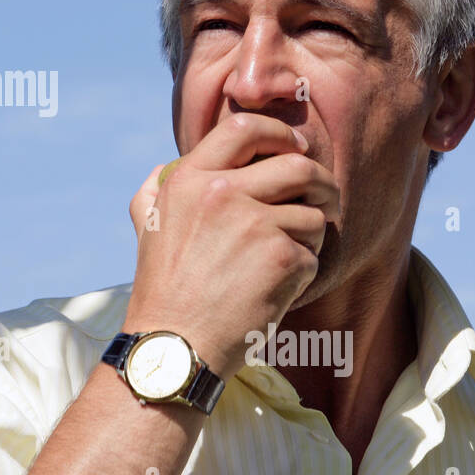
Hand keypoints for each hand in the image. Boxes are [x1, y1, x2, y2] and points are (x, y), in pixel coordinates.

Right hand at [125, 113, 341, 381]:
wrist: (176, 345)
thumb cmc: (163, 290)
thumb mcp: (147, 227)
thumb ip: (156, 189)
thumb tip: (167, 164)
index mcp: (189, 180)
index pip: (243, 128)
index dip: (279, 132)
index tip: (296, 146)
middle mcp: (222, 193)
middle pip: (297, 165)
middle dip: (322, 182)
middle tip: (327, 199)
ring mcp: (255, 224)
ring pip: (313, 212)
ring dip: (311, 235)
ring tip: (289, 256)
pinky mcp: (283, 257)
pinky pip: (314, 252)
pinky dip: (303, 270)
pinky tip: (279, 287)